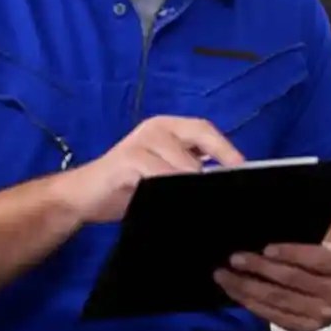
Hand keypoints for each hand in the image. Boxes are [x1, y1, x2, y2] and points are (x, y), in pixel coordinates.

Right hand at [55, 116, 243, 223]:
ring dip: (194, 184)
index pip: (205, 130)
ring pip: (183, 162)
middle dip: (216, 165)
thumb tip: (227, 182)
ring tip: (203, 204)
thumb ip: (188, 172)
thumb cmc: (127, 187)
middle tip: (228, 189)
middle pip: (199, 136)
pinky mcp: (128, 159)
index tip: (246, 170)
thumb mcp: (163, 175)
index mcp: (167, 127)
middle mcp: (156, 127)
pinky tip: (176, 203)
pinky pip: (160, 174)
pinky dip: (172, 189)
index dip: (227, 149)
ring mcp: (141, 140)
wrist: (84, 196)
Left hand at [214, 241, 330, 330]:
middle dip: (259, 268)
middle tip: (233, 256)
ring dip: (247, 287)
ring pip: (278, 300)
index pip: (318, 258)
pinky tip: (233, 290)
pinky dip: (251, 304)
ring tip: (222, 273)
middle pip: (292, 281)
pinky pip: (274, 317)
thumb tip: (313, 176)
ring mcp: (321, 313)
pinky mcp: (306, 325)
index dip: (292, 253)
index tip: (267, 246)